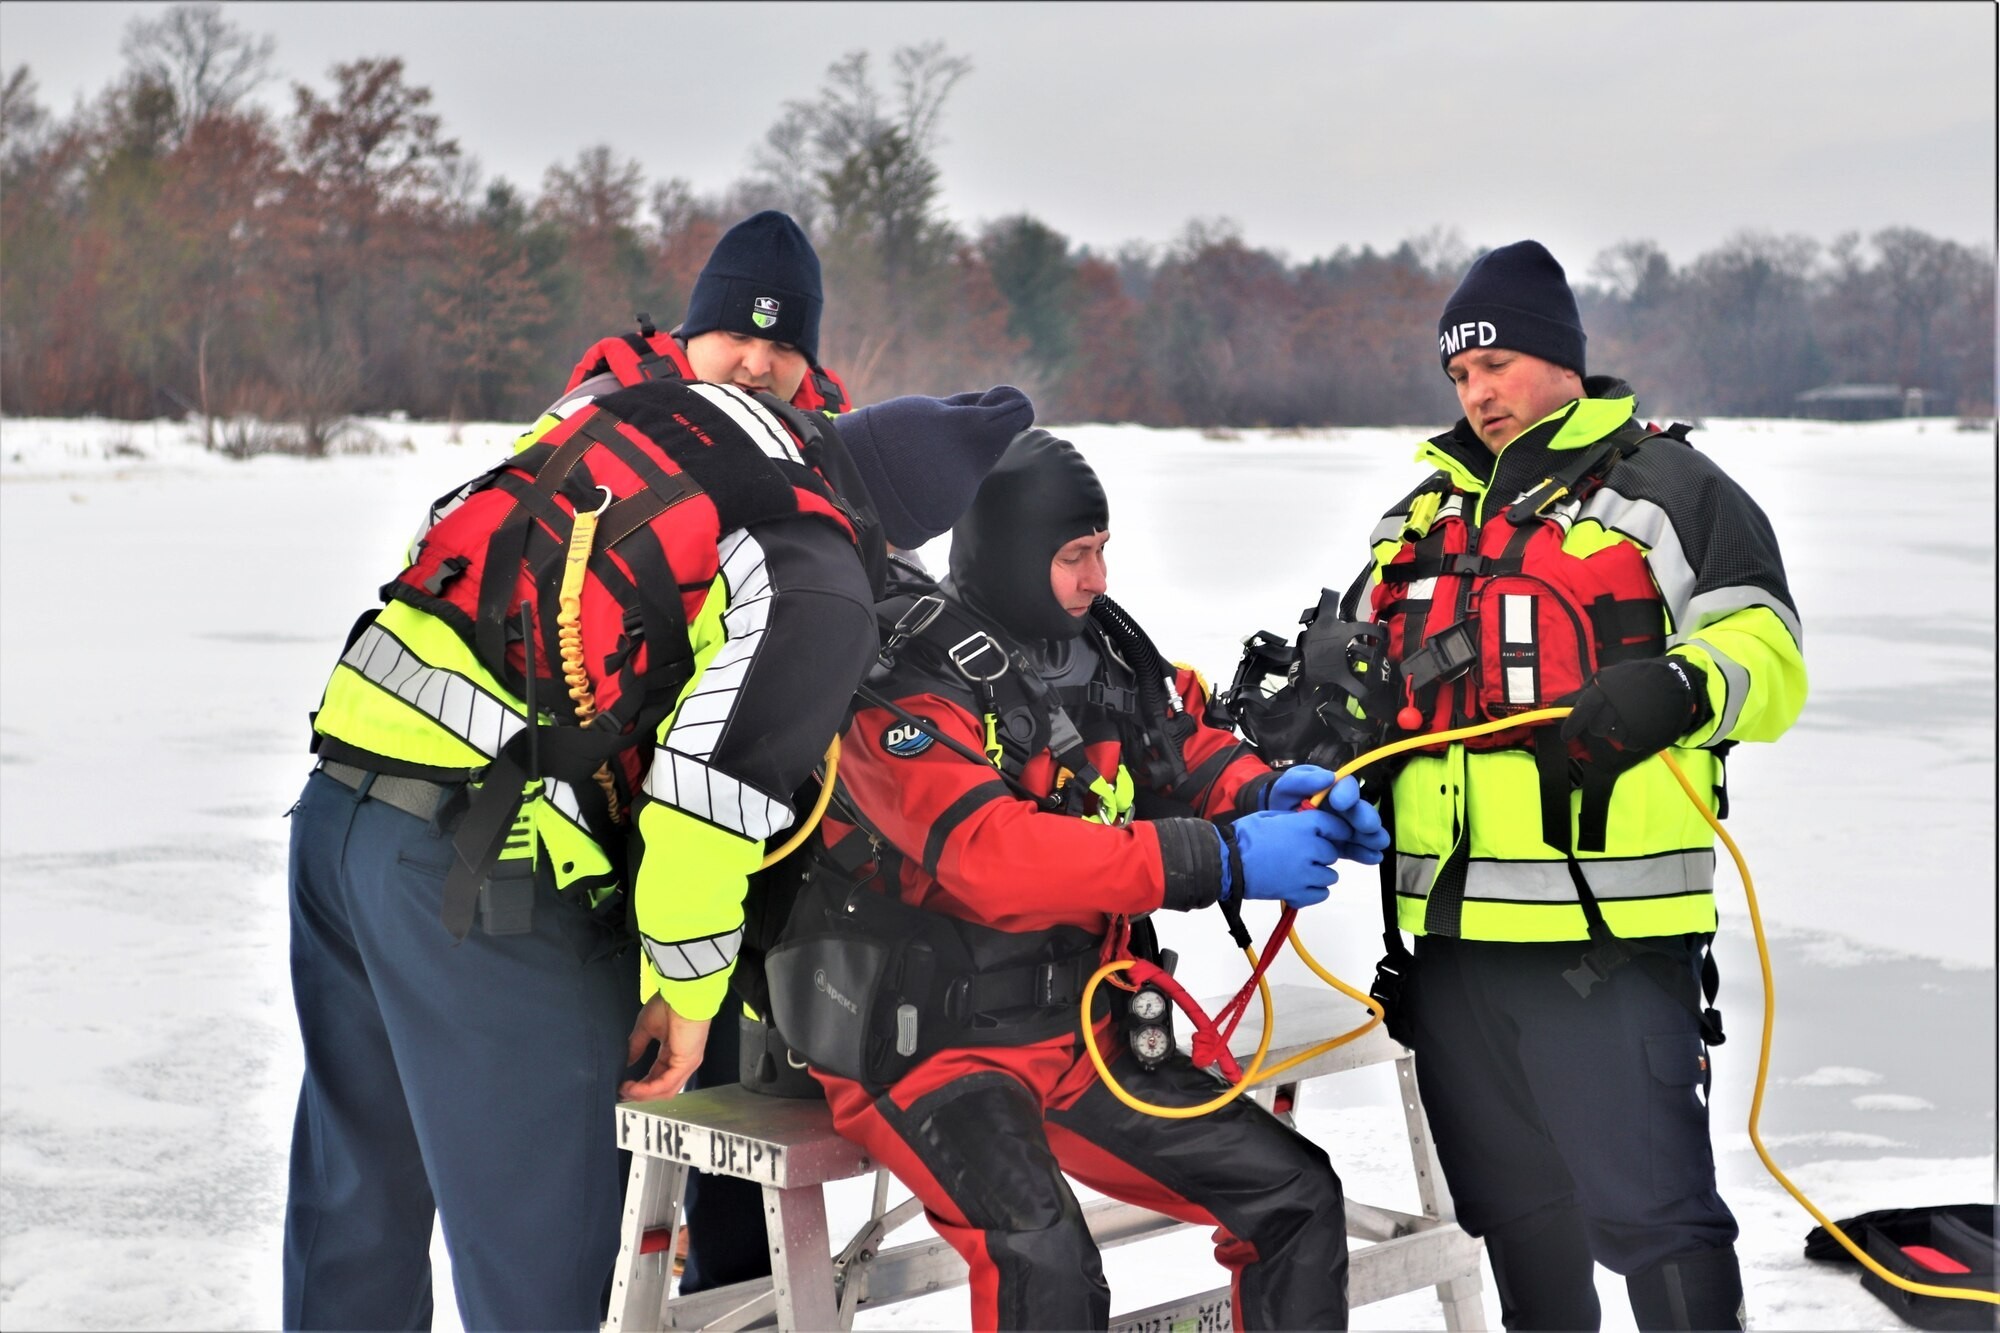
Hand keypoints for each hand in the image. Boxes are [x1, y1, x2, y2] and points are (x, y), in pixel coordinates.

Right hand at [619, 995, 710, 1100]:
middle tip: (622, 1093)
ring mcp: (687, 1063)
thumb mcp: (647, 1027)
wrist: (684, 993)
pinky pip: (666, 1083)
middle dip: (640, 1093)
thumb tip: (627, 1061)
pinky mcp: (687, 1062)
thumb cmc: (672, 1002)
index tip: (624, 1087)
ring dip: (643, 1094)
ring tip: (625, 1091)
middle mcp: (683, 1060)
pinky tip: (634, 1088)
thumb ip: (637, 1045)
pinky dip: (648, 1089)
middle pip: (662, 1088)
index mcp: (675, 1051)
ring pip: (665, 1090)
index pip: (658, 1076)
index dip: (641, 1085)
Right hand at [1226, 808, 1345, 908]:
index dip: (1337, 831)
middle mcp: (1309, 849)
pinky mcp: (1297, 893)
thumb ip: (1295, 820)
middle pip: (1332, 854)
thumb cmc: (1244, 836)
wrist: (1226, 863)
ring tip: (1301, 872)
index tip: (1335, 835)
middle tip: (1305, 855)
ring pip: (1331, 876)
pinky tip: (1299, 886)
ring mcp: (1305, 874)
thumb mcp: (1271, 817)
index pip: (1336, 827)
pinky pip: (1322, 894)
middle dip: (1322, 854)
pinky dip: (1313, 892)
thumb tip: (1309, 823)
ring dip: (1319, 874)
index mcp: (1303, 826)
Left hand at [1264, 767, 1390, 863]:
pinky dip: (1364, 853)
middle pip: (1358, 810)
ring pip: (1361, 831)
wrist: (1275, 827)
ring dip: (1371, 837)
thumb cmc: (1284, 801)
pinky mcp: (1341, 845)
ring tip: (1379, 844)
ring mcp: (1343, 827)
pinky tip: (1373, 857)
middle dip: (1365, 817)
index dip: (1347, 793)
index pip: (1345, 786)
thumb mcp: (1287, 787)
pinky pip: (1354, 849)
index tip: (1340, 803)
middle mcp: (1342, 808)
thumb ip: (1302, 780)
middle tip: (1369, 826)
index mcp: (1331, 789)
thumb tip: (1329, 777)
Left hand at [1560, 656, 1711, 764]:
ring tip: (1628, 716)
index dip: (1572, 725)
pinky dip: (1630, 736)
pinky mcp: (1643, 734)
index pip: (1582, 710)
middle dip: (1599, 725)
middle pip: (1596, 728)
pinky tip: (1638, 723)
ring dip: (1616, 730)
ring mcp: (1630, 721)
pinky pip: (1628, 742)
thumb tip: (1561, 705)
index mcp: (1605, 689)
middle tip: (1610, 716)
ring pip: (1612, 736)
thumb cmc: (1638, 678)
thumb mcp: (1612, 676)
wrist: (1676, 681)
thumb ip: (1587, 690)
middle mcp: (1615, 706)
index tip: (1565, 736)